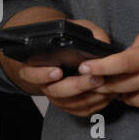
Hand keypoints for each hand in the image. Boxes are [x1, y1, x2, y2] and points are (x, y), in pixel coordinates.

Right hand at [0, 18, 114, 115]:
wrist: (69, 57)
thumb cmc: (71, 42)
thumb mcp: (78, 29)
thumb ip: (87, 32)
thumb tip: (100, 42)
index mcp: (36, 66)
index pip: (30, 74)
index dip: (42, 75)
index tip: (57, 71)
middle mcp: (45, 85)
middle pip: (56, 92)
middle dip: (78, 86)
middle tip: (95, 78)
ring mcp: (58, 98)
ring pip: (71, 104)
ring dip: (90, 96)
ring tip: (106, 84)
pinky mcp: (71, 106)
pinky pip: (82, 110)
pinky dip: (96, 104)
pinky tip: (108, 93)